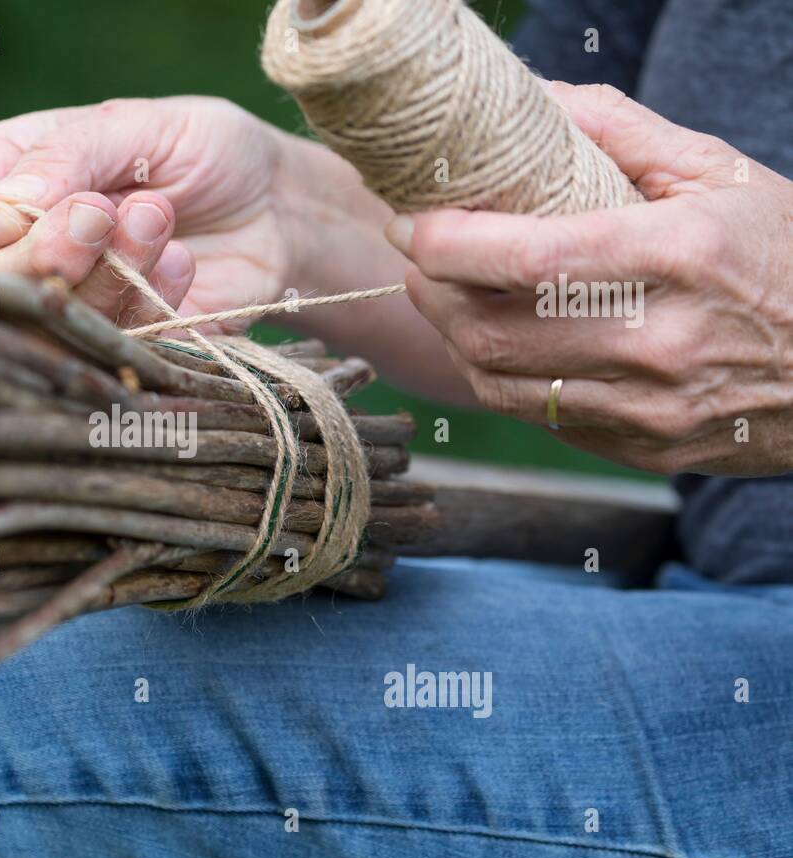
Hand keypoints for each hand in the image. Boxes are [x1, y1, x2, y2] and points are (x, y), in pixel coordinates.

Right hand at [0, 96, 304, 331]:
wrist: (277, 207)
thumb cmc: (199, 148)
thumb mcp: (133, 125)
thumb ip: (65, 158)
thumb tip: (5, 207)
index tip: (11, 220)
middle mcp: (22, 251)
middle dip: (45, 251)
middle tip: (98, 212)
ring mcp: (69, 305)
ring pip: (50, 318)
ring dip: (106, 269)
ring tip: (157, 214)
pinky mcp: (119, 347)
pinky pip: (111, 343)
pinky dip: (147, 299)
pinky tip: (178, 259)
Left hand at [385, 82, 792, 475]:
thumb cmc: (788, 255)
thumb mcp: (721, 175)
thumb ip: (621, 132)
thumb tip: (531, 101)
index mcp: (678, 257)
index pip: (525, 259)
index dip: (447, 243)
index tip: (411, 220)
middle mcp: (658, 342)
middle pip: (491, 330)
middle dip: (430, 289)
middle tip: (418, 255)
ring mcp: (648, 408)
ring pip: (499, 383)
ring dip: (452, 336)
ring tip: (445, 295)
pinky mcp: (640, 449)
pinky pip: (536, 415)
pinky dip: (500, 375)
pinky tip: (501, 339)